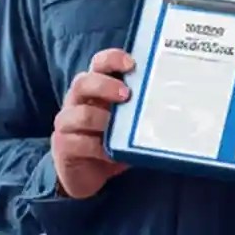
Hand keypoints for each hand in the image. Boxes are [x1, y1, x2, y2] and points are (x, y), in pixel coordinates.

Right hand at [51, 48, 135, 199]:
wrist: (87, 175)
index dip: (112, 59)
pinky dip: (97, 148)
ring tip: (119, 128)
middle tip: (126, 95)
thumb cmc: (109, 141)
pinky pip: (78, 142)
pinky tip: (111, 154)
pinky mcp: (63, 145)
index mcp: (93, 88)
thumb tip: (171, 107)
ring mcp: (66, 122)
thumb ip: (137, 111)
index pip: (98, 63)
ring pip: (80, 113)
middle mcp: (76, 100)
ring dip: (102, 119)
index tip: (132, 64)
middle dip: (105, 86)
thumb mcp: (125, 123)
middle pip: (83, 82)